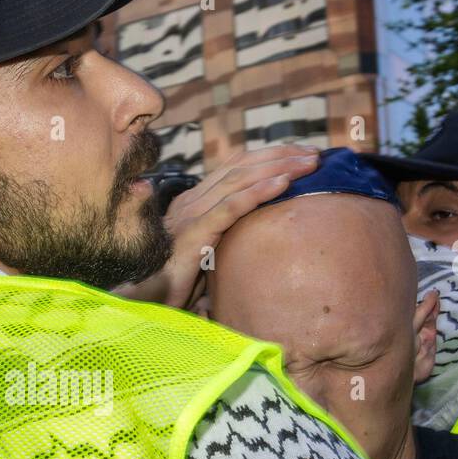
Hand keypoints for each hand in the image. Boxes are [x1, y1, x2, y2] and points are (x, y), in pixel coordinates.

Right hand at [157, 145, 319, 307]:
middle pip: (242, 166)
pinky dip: (258, 193)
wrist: (141, 304)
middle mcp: (191, 202)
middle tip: (316, 154)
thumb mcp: (207, 258)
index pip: (236, 168)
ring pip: (239, 180)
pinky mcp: (192, 235)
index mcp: (195, 203)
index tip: (302, 156)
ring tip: (310, 163)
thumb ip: (226, 243)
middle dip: (281, 156)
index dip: (270, 157)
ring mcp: (190, 215)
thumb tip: (260, 244)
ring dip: (278, 167)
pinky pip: (230, 208)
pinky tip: (283, 184)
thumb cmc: (173, 288)